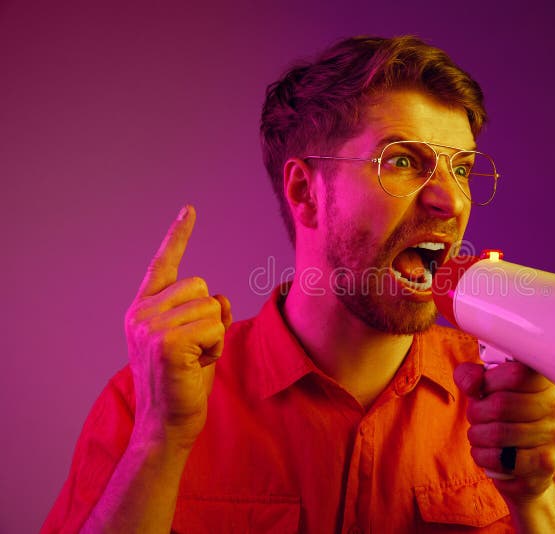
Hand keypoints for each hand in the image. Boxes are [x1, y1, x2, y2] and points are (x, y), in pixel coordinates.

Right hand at [124, 205, 232, 449]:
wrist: (167, 423)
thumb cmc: (183, 383)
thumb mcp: (197, 342)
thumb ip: (206, 314)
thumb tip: (222, 297)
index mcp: (143, 310)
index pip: (163, 264)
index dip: (177, 236)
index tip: (189, 210)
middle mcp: (141, 314)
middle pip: (199, 285)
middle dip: (209, 315)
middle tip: (195, 349)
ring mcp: (150, 326)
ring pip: (210, 306)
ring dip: (214, 334)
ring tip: (195, 359)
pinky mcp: (167, 341)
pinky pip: (215, 324)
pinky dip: (216, 345)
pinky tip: (198, 364)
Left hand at [454, 361, 554, 506]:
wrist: (529, 457)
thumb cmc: (507, 412)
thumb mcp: (489, 386)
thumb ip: (472, 376)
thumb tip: (471, 384)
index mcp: (546, 380)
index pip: (515, 374)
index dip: (488, 383)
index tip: (483, 391)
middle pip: (501, 405)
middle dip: (476, 413)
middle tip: (475, 417)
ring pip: (499, 434)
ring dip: (477, 436)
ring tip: (478, 435)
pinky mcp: (546, 463)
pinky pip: (505, 461)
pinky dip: (484, 457)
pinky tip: (484, 452)